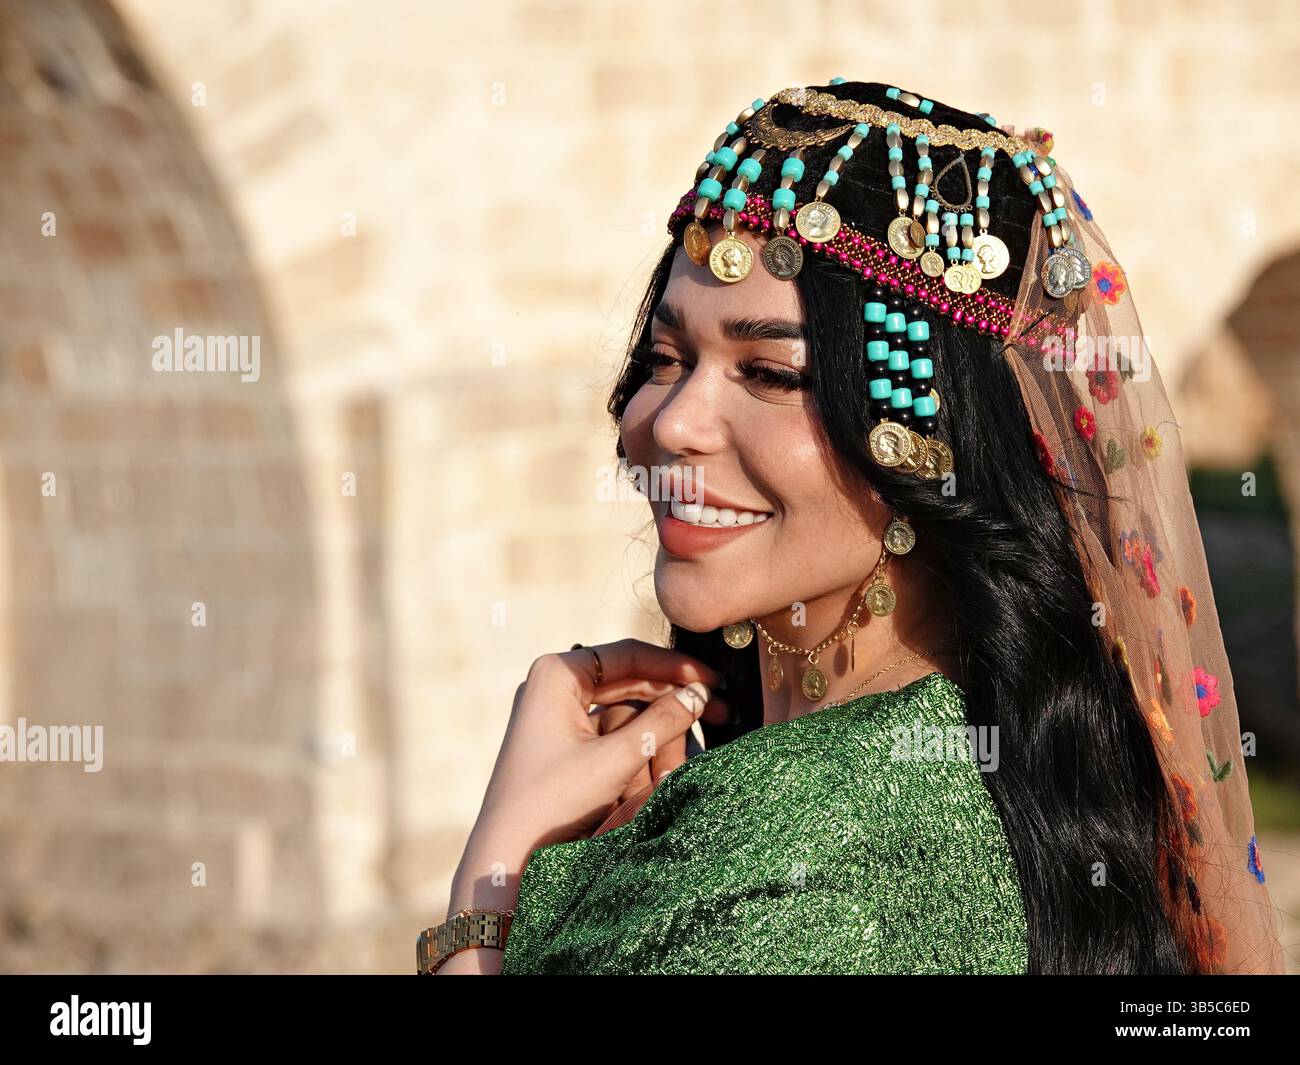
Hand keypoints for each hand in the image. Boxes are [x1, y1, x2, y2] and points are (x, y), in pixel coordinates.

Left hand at [446, 639, 725, 924]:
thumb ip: (662, 722)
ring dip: (656, 736)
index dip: (676, 666)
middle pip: (630, 682)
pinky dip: (637, 751)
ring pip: (624, 713)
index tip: (713, 679)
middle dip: (671, 703)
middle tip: (719, 710)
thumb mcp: (616, 759)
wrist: (508, 856)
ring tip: (683, 762)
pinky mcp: (563, 744)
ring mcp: (556, 715)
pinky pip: (611, 736)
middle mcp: (553, 686)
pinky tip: (662, 771)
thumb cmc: (554, 803)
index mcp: (556, 674)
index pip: (629, 655)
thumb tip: (699, 694)